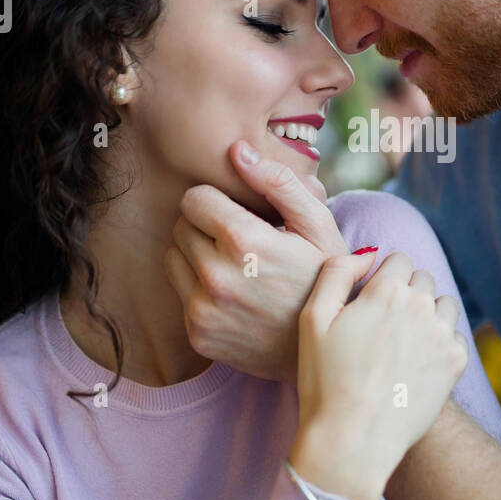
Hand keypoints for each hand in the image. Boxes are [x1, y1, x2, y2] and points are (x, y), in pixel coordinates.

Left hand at [163, 140, 349, 383]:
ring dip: (197, 255)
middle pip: (181, 225)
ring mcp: (203, 310)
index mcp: (244, 242)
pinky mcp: (197, 334)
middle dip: (207, 226)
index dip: (218, 201)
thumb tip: (236, 151)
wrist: (326, 348)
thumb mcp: (318, 225)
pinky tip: (236, 295)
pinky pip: (179, 293)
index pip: (194, 198)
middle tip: (243, 242)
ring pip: (174, 257)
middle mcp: (216, 277)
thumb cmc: (326, 278)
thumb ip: (278, 182)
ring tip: (237, 267)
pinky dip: (200, 289)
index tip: (242, 214)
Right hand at [290, 250, 467, 499]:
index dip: (383, 277)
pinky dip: (440, 343)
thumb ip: (337, 272)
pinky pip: (455, 337)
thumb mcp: (313, 318)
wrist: (352, 440)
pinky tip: (417, 363)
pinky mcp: (455, 363)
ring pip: (444, 305)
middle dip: (406, 292)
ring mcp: (442, 335)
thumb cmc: (325, 381)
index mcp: (387, 290)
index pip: (399, 259)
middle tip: (383, 325)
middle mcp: (421, 306)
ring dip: (427, 314)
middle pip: (423, 279)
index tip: (370, 301)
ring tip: (402, 343)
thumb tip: (367, 254)